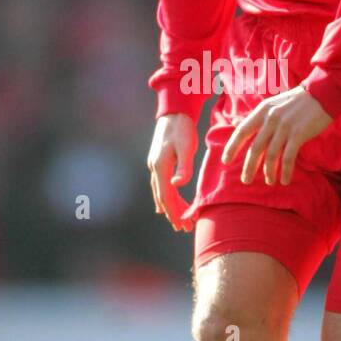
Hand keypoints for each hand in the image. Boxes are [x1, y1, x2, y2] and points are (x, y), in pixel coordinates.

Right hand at [147, 113, 196, 231]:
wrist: (174, 112)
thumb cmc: (182, 128)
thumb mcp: (186, 146)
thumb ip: (183, 166)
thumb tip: (178, 185)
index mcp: (160, 166)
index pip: (166, 196)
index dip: (174, 212)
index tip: (182, 225)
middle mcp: (154, 168)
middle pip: (162, 198)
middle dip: (173, 214)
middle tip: (184, 228)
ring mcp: (155, 166)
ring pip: (161, 192)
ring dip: (170, 207)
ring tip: (180, 221)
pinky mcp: (159, 163)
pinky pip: (161, 185)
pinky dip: (165, 197)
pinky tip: (166, 204)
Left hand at [221, 85, 332, 186]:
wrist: (322, 94)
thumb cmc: (297, 102)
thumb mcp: (273, 105)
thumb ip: (258, 117)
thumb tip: (236, 126)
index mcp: (262, 110)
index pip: (242, 130)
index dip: (232, 147)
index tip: (225, 161)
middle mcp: (271, 118)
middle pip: (255, 147)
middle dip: (249, 166)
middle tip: (246, 180)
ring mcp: (285, 127)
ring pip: (271, 155)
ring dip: (268, 171)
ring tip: (269, 181)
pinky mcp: (299, 134)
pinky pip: (288, 158)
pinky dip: (285, 171)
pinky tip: (285, 180)